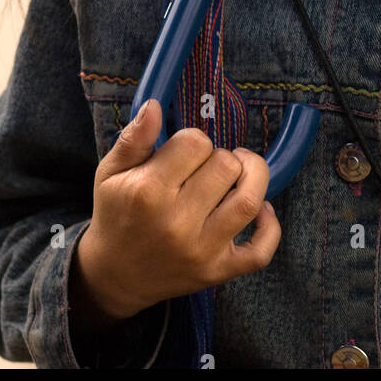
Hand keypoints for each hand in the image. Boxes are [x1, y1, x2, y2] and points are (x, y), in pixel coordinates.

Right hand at [75, 99, 280, 320]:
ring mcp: (201, 250)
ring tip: (241, 171)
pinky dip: (270, 227)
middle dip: (221, 156)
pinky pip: (260, 251)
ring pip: (249, 200)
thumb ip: (134, 137)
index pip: (195, 143)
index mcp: (148, 191)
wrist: (114, 276)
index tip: (185, 151)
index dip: (194, 140)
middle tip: (208, 165)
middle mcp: (177, 222)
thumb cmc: (116, 215)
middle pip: (226, 166)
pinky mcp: (218, 272)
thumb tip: (155, 105)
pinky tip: (261, 210)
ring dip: (253, 176)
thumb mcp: (111, 173)